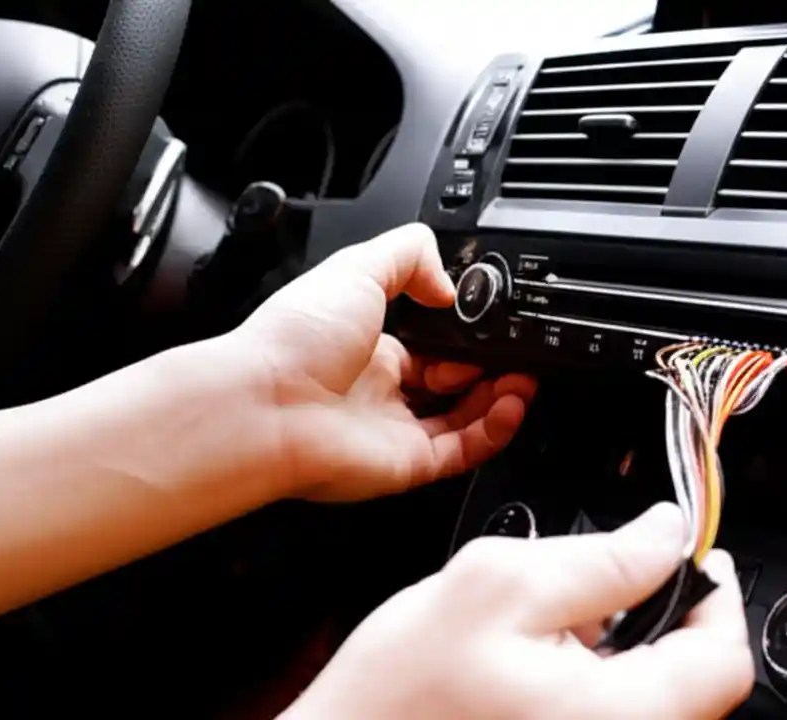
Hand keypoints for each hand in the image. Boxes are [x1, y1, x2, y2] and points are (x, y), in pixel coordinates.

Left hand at [233, 223, 535, 500]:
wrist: (264, 404)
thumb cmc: (294, 339)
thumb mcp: (357, 267)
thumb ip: (409, 256)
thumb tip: (448, 283)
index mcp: (368, 347)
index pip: (431, 347)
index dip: (465, 339)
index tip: (491, 327)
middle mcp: (381, 392)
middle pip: (453, 386)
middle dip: (489, 370)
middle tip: (511, 355)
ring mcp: (394, 432)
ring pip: (465, 422)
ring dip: (500, 400)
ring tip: (523, 379)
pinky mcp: (407, 465)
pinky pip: (464, 452)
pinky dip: (495, 431)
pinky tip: (510, 405)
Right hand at [282, 503, 754, 719]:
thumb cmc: (398, 697)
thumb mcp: (498, 587)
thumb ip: (601, 558)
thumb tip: (666, 532)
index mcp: (623, 715)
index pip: (726, 659)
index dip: (715, 593)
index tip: (692, 553)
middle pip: (698, 682)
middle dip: (665, 617)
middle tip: (609, 586)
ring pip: (657, 701)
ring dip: (629, 652)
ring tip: (560, 631)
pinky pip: (615, 718)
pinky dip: (599, 684)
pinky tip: (542, 669)